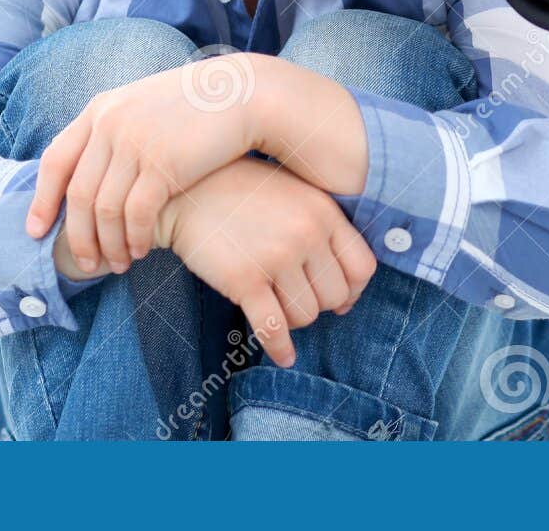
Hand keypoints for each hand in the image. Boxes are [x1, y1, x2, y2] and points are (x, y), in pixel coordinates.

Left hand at [24, 54, 262, 275]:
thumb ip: (114, 130)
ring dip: (108, 244)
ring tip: (117, 264)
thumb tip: (91, 173)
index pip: (56, 160)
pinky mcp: (163, 164)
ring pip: (104, 210)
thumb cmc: (197, 106)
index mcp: (101, 109)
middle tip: (85, 265)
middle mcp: (111, 124)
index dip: (42, 200)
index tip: (37, 231)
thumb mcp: (144, 106)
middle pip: (78, 194)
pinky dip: (133, 239)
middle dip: (77, 237)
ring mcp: (135, 143)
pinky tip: (140, 251)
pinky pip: (135, 215)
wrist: (244, 94)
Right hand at [159, 158, 377, 366]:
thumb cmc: (244, 195)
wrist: (185, 191)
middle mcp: (306, 233)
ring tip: (275, 305)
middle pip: (335, 296)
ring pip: (306, 315)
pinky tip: (284, 357)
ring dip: (293, 320)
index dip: (352, 289)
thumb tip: (348, 297)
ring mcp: (276, 256)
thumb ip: (325, 234)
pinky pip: (273, 329)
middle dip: (317, 303)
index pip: (363, 267)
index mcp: (324, 212)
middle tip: (294, 296)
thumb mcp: (296, 196)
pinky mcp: (244, 279)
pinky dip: (280, 349)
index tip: (338, 297)